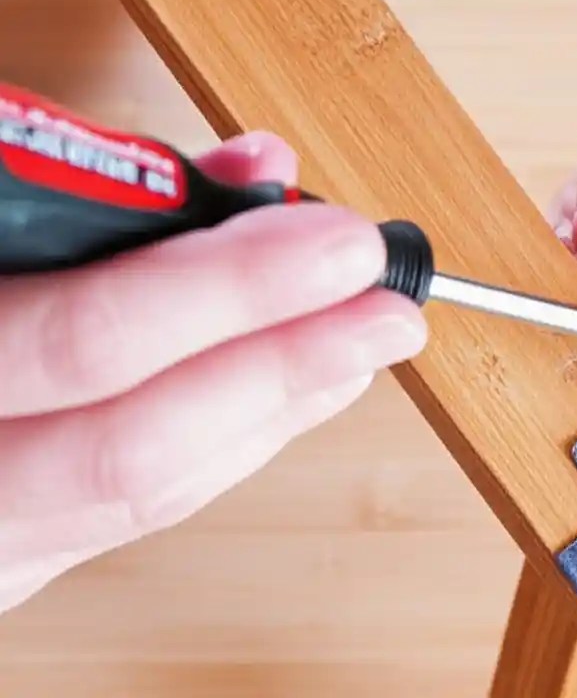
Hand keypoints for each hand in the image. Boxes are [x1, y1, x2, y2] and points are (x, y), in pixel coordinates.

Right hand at [0, 132, 426, 614]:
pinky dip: (231, 446)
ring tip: (360, 340)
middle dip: (283, 368)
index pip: (82, 342)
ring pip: (150, 494)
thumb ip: (82, 187)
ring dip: (278, 410)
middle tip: (387, 308)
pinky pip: (138, 512)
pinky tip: (293, 395)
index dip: (226, 290)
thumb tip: (256, 168)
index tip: (334, 241)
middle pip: (135, 448)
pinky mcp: (9, 561)